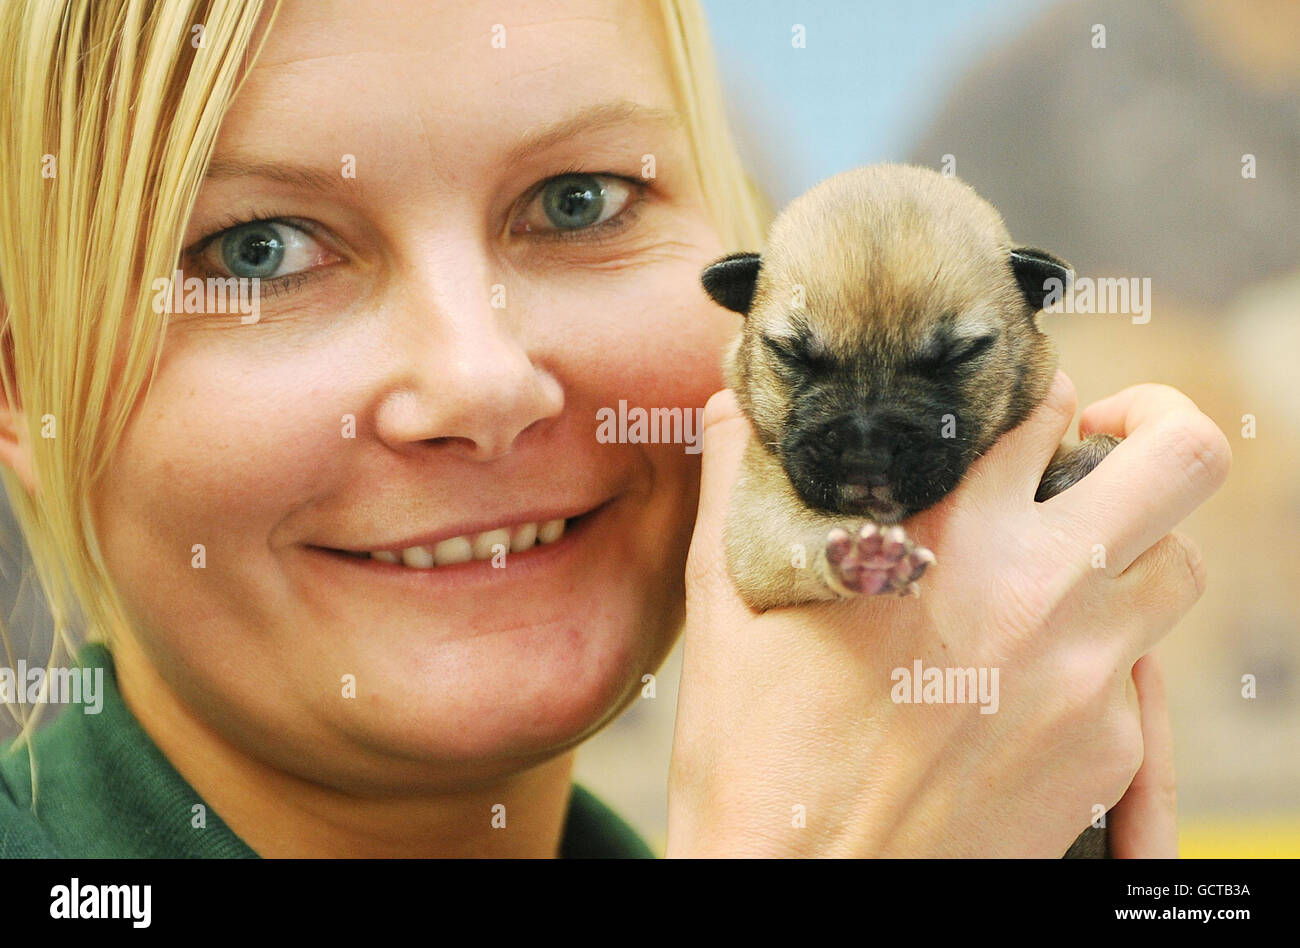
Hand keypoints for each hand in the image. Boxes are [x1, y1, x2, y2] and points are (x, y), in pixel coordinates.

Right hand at [666, 370, 1227, 856]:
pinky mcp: (1106, 755)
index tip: (1014, 415)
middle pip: (1180, 460)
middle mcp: (1038, 590)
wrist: (801, 895)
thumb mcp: (728, 600)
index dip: (1034, 395)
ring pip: (1180, 569)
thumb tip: (733, 402)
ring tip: (1067, 564)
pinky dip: (1099, 656)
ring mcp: (1087, 676)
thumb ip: (739, 481)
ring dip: (1133, 548)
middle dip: (1153, 428)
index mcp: (942, 533)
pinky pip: (1140, 676)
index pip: (1046, 406)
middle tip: (1105, 440)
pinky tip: (1025, 678)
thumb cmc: (755, 753)